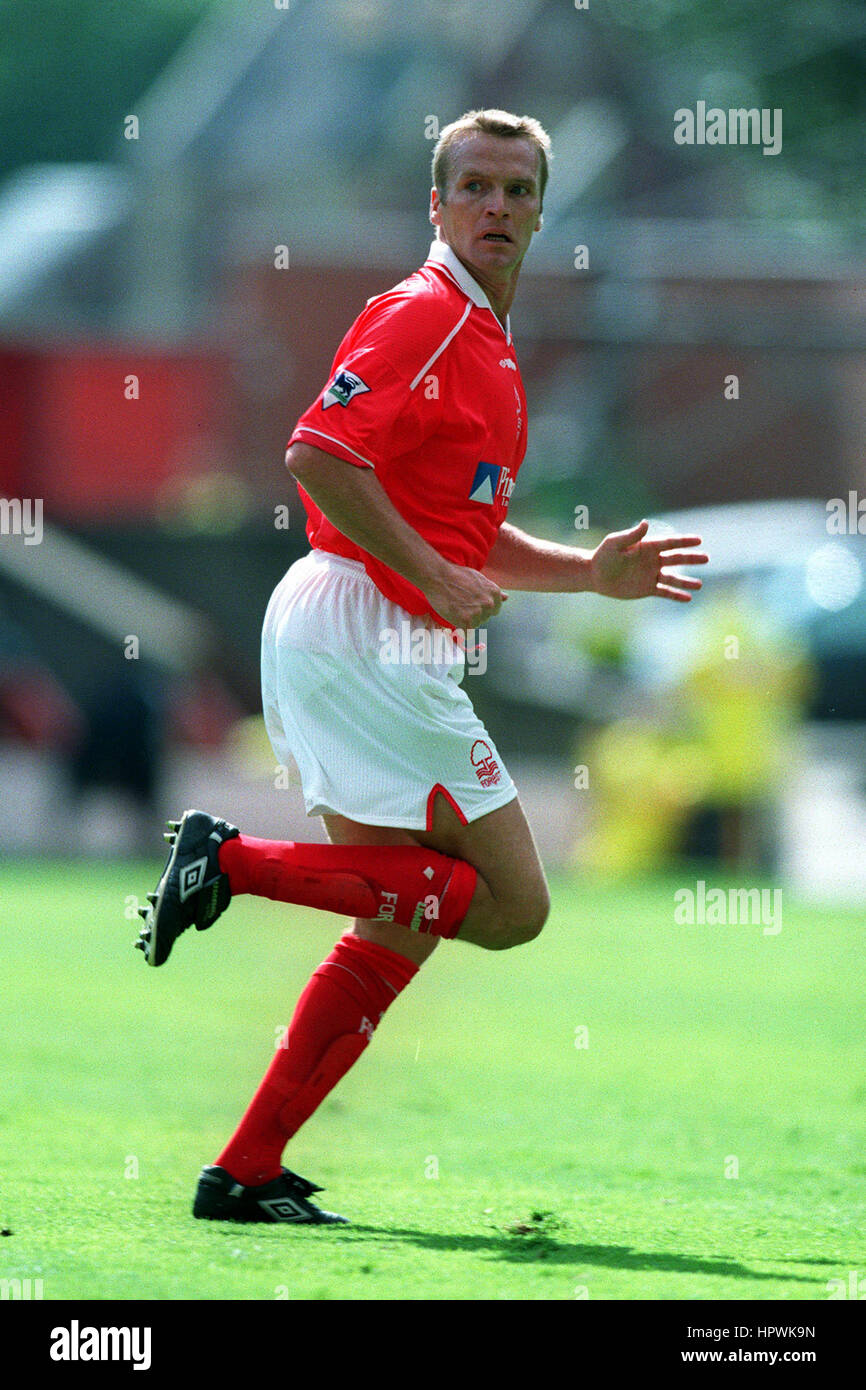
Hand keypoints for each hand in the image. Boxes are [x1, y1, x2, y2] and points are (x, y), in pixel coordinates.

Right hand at [423, 562, 506, 628]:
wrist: (439, 577)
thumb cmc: (457, 576)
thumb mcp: (479, 579)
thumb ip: (492, 591)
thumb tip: (506, 598)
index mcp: (494, 593)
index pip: (494, 609)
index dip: (482, 607)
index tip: (472, 603)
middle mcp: (489, 604)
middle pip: (484, 618)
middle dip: (474, 614)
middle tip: (461, 604)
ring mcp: (478, 613)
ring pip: (475, 625)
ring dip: (466, 620)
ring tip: (456, 607)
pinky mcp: (466, 621)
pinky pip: (467, 633)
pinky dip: (460, 628)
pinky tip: (453, 616)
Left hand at [590, 520, 707, 602]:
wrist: (594, 575)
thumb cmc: (603, 556)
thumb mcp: (615, 543)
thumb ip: (631, 535)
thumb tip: (646, 523)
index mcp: (647, 547)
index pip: (669, 543)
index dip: (684, 542)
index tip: (699, 540)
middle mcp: (652, 560)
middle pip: (676, 559)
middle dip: (691, 558)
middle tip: (706, 558)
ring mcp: (651, 575)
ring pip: (673, 578)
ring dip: (686, 581)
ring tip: (700, 585)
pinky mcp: (647, 589)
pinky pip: (665, 592)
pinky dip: (676, 595)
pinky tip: (688, 598)